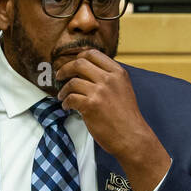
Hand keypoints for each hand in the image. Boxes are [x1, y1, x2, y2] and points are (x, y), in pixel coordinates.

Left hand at [54, 48, 169, 190]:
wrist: (131, 136)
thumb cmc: (126, 117)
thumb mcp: (123, 89)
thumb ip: (109, 78)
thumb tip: (88, 72)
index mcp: (118, 73)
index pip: (93, 54)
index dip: (78, 57)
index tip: (72, 63)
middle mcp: (109, 79)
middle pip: (79, 63)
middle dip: (65, 69)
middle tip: (59, 75)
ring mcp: (99, 92)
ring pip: (72, 82)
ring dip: (63, 90)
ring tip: (62, 96)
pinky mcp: (90, 105)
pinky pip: (70, 98)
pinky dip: (65, 103)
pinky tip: (67, 107)